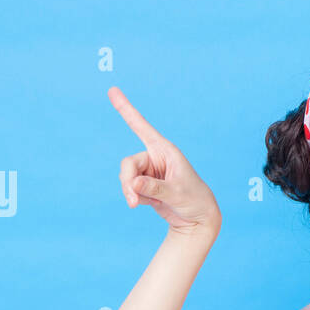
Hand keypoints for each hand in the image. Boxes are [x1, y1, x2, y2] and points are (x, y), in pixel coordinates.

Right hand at [108, 86, 221, 232]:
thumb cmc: (194, 200)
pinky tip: (153, 204)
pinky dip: (137, 199)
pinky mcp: (145, 185)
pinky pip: (131, 189)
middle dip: (127, 182)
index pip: (142, 127)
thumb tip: (133, 184)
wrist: (197, 218)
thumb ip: (154, 188)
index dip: (126, 110)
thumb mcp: (176, 193)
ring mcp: (149, 172)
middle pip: (128, 164)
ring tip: (144, 204)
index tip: (112, 90)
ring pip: (127, 178)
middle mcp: (155, 157)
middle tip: (133, 201)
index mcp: (165, 150)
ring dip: (131, 193)